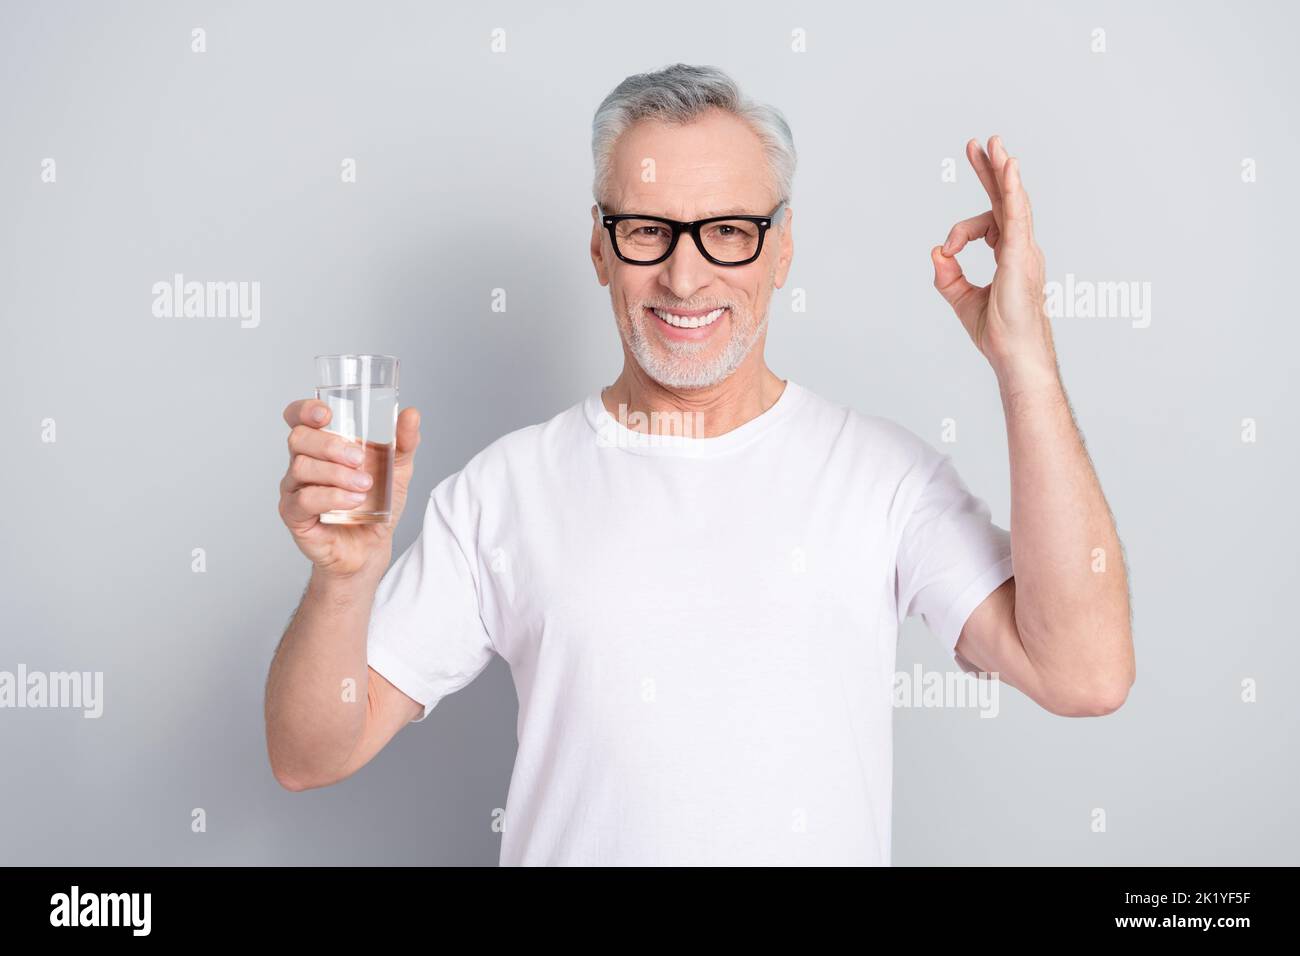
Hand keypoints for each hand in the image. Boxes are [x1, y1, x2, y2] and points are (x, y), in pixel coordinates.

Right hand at [278, 400, 421, 578]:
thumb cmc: (377, 505)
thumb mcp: (397, 470)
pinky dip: (331, 497)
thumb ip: (404, 442)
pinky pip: (304, 499)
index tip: (327, 414)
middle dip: (331, 445)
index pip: (298, 417)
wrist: (371, 549)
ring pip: (301, 467)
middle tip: (359, 460)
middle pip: (299, 438)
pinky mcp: (293, 514)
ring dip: (337, 474)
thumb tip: (411, 414)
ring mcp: (294, 488)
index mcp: (322, 445)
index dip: (305, 410)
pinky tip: (353, 501)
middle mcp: (303, 462)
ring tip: (364, 487)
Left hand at [931, 136, 1058, 389]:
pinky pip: (1016, 217)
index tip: (947, 250)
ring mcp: (1024, 251)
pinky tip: (1009, 169)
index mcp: (1010, 256)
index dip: (961, 231)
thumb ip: (947, 275)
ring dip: (1002, 172)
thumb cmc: (997, 332)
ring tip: (993, 145)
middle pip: (1005, 200)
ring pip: (1013, 202)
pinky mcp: (1020, 257)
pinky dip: (1012, 192)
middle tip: (980, 143)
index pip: (988, 223)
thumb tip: (936, 251)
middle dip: (992, 171)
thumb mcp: (961, 299)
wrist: (1014, 355)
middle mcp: (1021, 248)